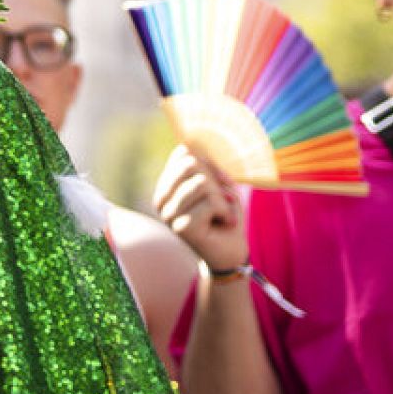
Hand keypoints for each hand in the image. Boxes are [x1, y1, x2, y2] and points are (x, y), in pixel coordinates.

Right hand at [153, 146, 247, 273]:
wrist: (231, 251)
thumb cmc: (224, 215)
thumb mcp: (216, 184)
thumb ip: (206, 165)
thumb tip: (194, 141)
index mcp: (167, 184)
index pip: (184, 153)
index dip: (210, 163)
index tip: (219, 181)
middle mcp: (161, 198)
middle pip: (191, 164)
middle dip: (215, 180)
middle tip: (222, 200)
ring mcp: (168, 214)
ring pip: (201, 183)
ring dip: (221, 198)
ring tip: (222, 213)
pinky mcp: (182, 228)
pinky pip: (210, 203)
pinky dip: (225, 211)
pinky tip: (223, 223)